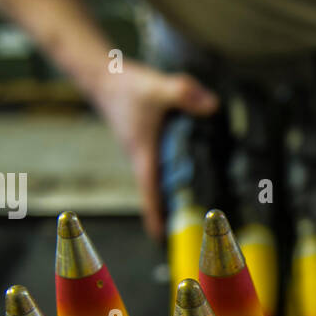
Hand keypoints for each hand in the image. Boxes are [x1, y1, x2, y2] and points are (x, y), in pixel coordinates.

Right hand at [88, 60, 218, 240]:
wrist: (102, 76)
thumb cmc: (125, 87)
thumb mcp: (156, 88)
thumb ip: (183, 94)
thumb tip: (213, 106)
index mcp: (144, 157)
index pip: (150, 196)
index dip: (156, 219)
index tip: (164, 240)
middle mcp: (143, 160)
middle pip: (160, 195)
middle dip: (175, 212)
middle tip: (200, 226)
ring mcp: (144, 152)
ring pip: (162, 180)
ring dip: (178, 193)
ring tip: (206, 204)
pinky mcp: (147, 142)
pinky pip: (164, 164)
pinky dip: (179, 171)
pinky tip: (199, 167)